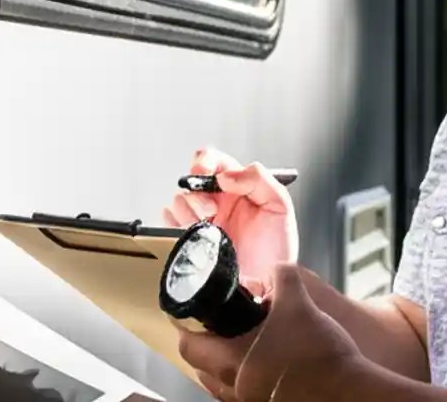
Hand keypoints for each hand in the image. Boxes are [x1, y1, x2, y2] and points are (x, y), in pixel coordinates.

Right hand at [162, 147, 297, 295]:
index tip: (205, 172)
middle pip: (190, 180)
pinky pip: (168, 223)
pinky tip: (191, 234)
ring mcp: (201, 220)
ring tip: (207, 227)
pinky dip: (174, 225)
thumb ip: (259, 179)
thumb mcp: (279, 205)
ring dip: (188, 211)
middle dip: (196, 193)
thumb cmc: (276, 249)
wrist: (266, 286)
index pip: (212, 160)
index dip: (204, 161)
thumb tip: (227, 174)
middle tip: (210, 209)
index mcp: (237, 185)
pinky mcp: (188, 239)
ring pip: (177, 201)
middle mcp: (216, 200)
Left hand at [179, 265, 360, 401]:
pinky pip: (239, 395)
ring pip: (218, 384)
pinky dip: (242, 377)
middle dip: (205, 342)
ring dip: (222, 362)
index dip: (187, 322)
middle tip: (219, 323)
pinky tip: (264, 363)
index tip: (193, 309)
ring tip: (242, 342)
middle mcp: (233, 389)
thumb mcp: (299, 300)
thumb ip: (281, 276)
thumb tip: (274, 271)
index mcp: (231, 361)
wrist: (348, 391)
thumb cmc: (319, 351)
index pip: (187, 343)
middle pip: (199, 366)